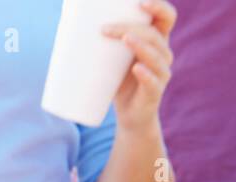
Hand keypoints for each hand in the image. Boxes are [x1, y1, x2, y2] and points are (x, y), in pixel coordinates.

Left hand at [105, 0, 175, 130]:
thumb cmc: (120, 82)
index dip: (159, 6)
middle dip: (132, 27)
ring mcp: (161, 74)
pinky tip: (136, 69)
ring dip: (140, 45)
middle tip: (106, 28)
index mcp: (156, 41)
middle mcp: (163, 54)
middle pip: (154, 34)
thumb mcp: (113, 58)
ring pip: (156, 55)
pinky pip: (153, 81)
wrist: (130, 116)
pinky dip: (145, 74)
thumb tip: (69, 22)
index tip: (142, 1)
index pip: (166, 17)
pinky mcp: (155, 93)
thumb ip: (103, 41)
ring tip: (124, 38)